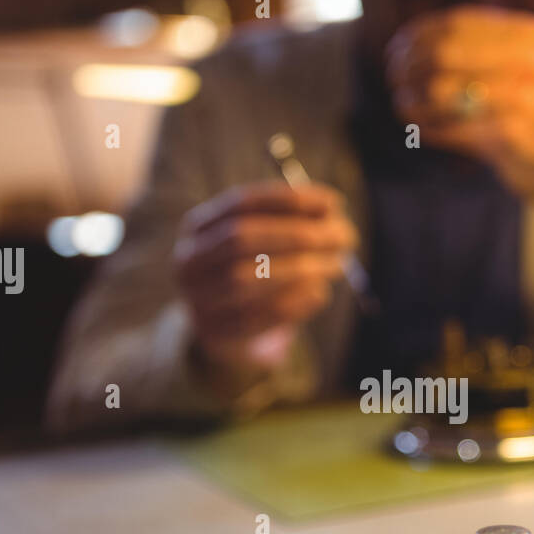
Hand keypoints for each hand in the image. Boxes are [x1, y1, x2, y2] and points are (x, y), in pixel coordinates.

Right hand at [172, 182, 358, 369]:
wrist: (223, 328)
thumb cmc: (252, 272)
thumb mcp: (263, 242)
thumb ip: (291, 222)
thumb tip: (332, 209)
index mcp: (198, 227)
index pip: (242, 203)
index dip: (289, 201)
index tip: (334, 203)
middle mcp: (190, 260)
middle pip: (241, 239)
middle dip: (297, 234)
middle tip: (344, 236)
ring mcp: (198, 298)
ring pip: (245, 278)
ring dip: (298, 269)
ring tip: (337, 264)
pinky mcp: (216, 332)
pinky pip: (254, 316)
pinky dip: (291, 303)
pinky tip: (320, 293)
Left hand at [386, 6, 533, 277]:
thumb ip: (491, 54)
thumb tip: (422, 47)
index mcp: (531, 37)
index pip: (457, 23)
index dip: (416, 36)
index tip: (396, 52)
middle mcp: (528, 60)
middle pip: (443, 52)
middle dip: (408, 66)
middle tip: (393, 81)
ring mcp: (521, 96)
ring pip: (440, 90)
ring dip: (412, 100)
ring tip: (403, 107)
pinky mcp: (511, 135)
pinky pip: (450, 128)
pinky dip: (428, 129)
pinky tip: (421, 130)